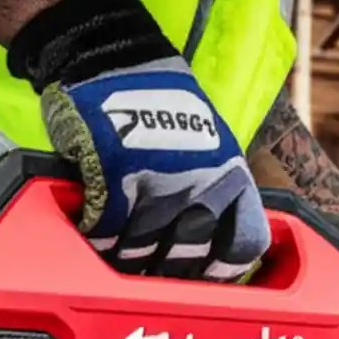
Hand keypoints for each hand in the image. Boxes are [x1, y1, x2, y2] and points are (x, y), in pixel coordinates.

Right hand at [41, 57, 269, 281]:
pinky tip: (93, 233)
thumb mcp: (213, 145)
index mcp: (232, 175)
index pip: (244, 243)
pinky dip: (98, 237)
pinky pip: (106, 229)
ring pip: (143, 247)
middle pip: (188, 253)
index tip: (207, 280)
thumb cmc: (164, 104)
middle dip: (168, 267)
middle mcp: (201, 182)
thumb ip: (218, 191)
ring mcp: (158, 181)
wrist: (115, 58)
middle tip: (152, 271)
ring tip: (120, 257)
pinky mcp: (114, 176)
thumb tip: (211, 241)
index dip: (226, 271)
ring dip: (128, 258)